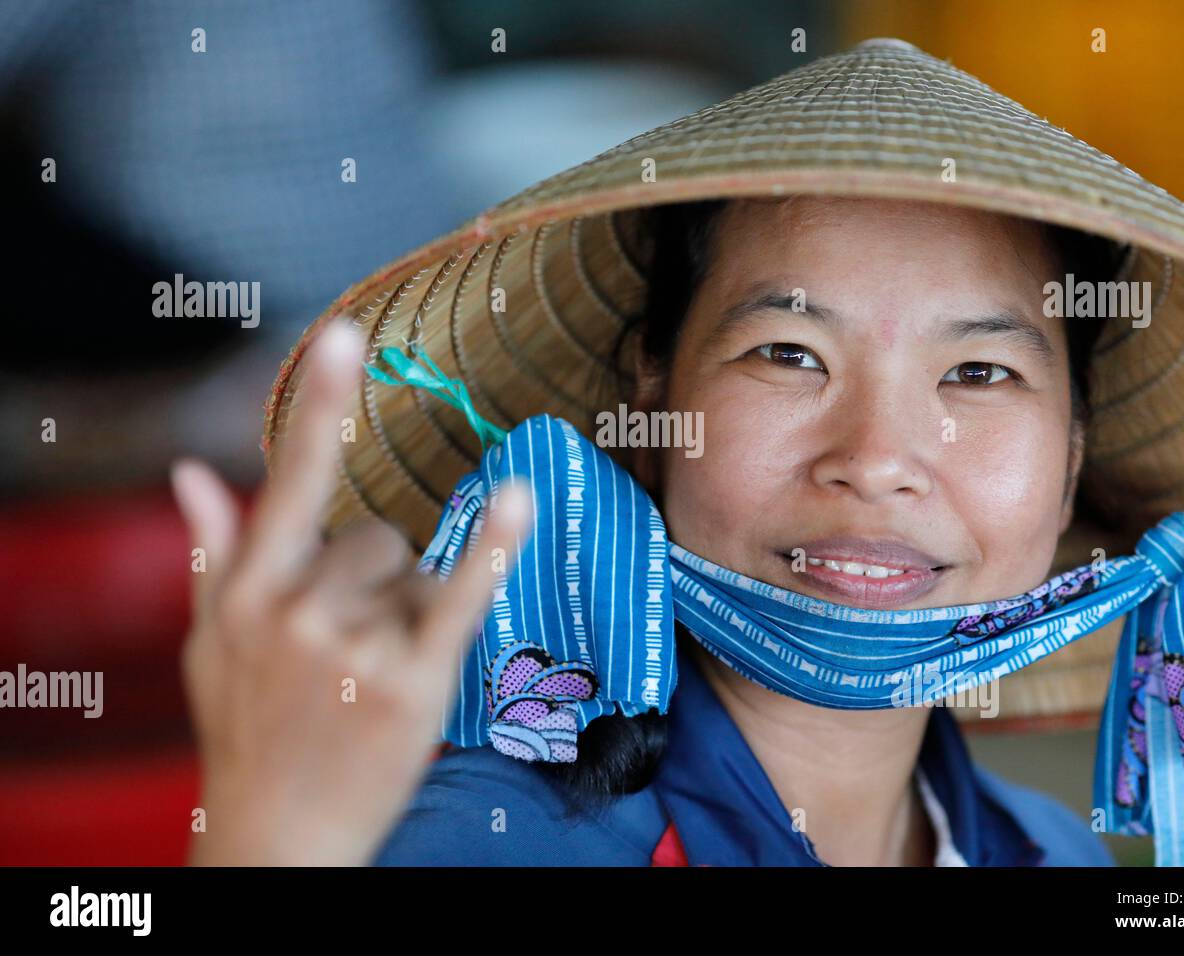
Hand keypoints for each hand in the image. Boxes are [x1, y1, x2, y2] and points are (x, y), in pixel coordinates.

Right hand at [173, 320, 531, 865]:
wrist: (277, 835)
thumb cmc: (245, 729)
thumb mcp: (209, 643)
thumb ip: (210, 551)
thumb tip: (190, 472)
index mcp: (245, 592)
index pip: (291, 480)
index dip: (322, 407)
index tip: (348, 336)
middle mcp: (296, 611)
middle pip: (374, 536)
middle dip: (374, 579)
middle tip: (347, 649)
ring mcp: (355, 647)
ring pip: (414, 576)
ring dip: (407, 611)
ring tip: (370, 673)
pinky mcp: (412, 682)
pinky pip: (460, 596)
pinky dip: (490, 547)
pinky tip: (521, 500)